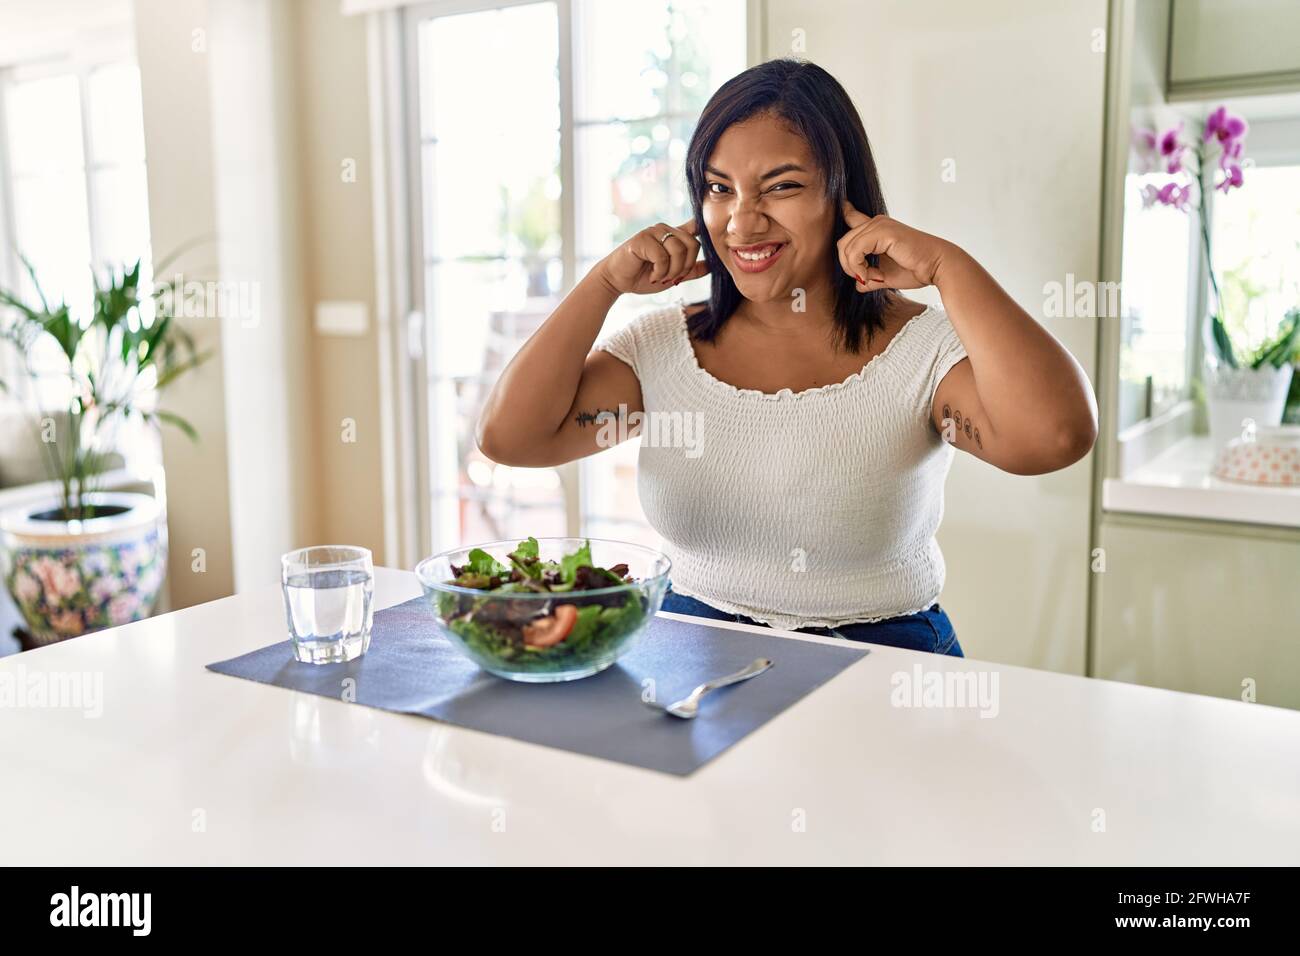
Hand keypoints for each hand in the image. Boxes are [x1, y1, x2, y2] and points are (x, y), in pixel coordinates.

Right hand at [596, 220, 708, 295]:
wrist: (617, 280)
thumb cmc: (643, 276)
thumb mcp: (672, 275)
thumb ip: (691, 270)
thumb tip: (712, 266)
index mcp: (674, 235)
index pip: (696, 227)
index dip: (705, 230)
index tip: (711, 239)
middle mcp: (665, 229)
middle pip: (693, 244)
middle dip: (685, 267)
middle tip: (673, 278)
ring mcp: (653, 232)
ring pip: (678, 250)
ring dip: (672, 271)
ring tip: (660, 277)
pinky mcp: (642, 239)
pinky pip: (662, 256)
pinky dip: (660, 272)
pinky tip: (652, 275)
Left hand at [837, 201, 952, 291]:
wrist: (936, 267)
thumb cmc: (917, 269)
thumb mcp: (886, 275)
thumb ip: (870, 277)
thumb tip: (859, 285)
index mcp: (878, 229)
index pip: (854, 217)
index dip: (845, 211)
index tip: (842, 203)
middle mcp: (877, 223)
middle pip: (843, 244)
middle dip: (849, 267)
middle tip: (867, 279)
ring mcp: (879, 225)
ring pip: (846, 248)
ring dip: (855, 269)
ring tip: (873, 278)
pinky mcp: (883, 232)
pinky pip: (855, 251)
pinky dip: (859, 267)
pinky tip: (873, 275)